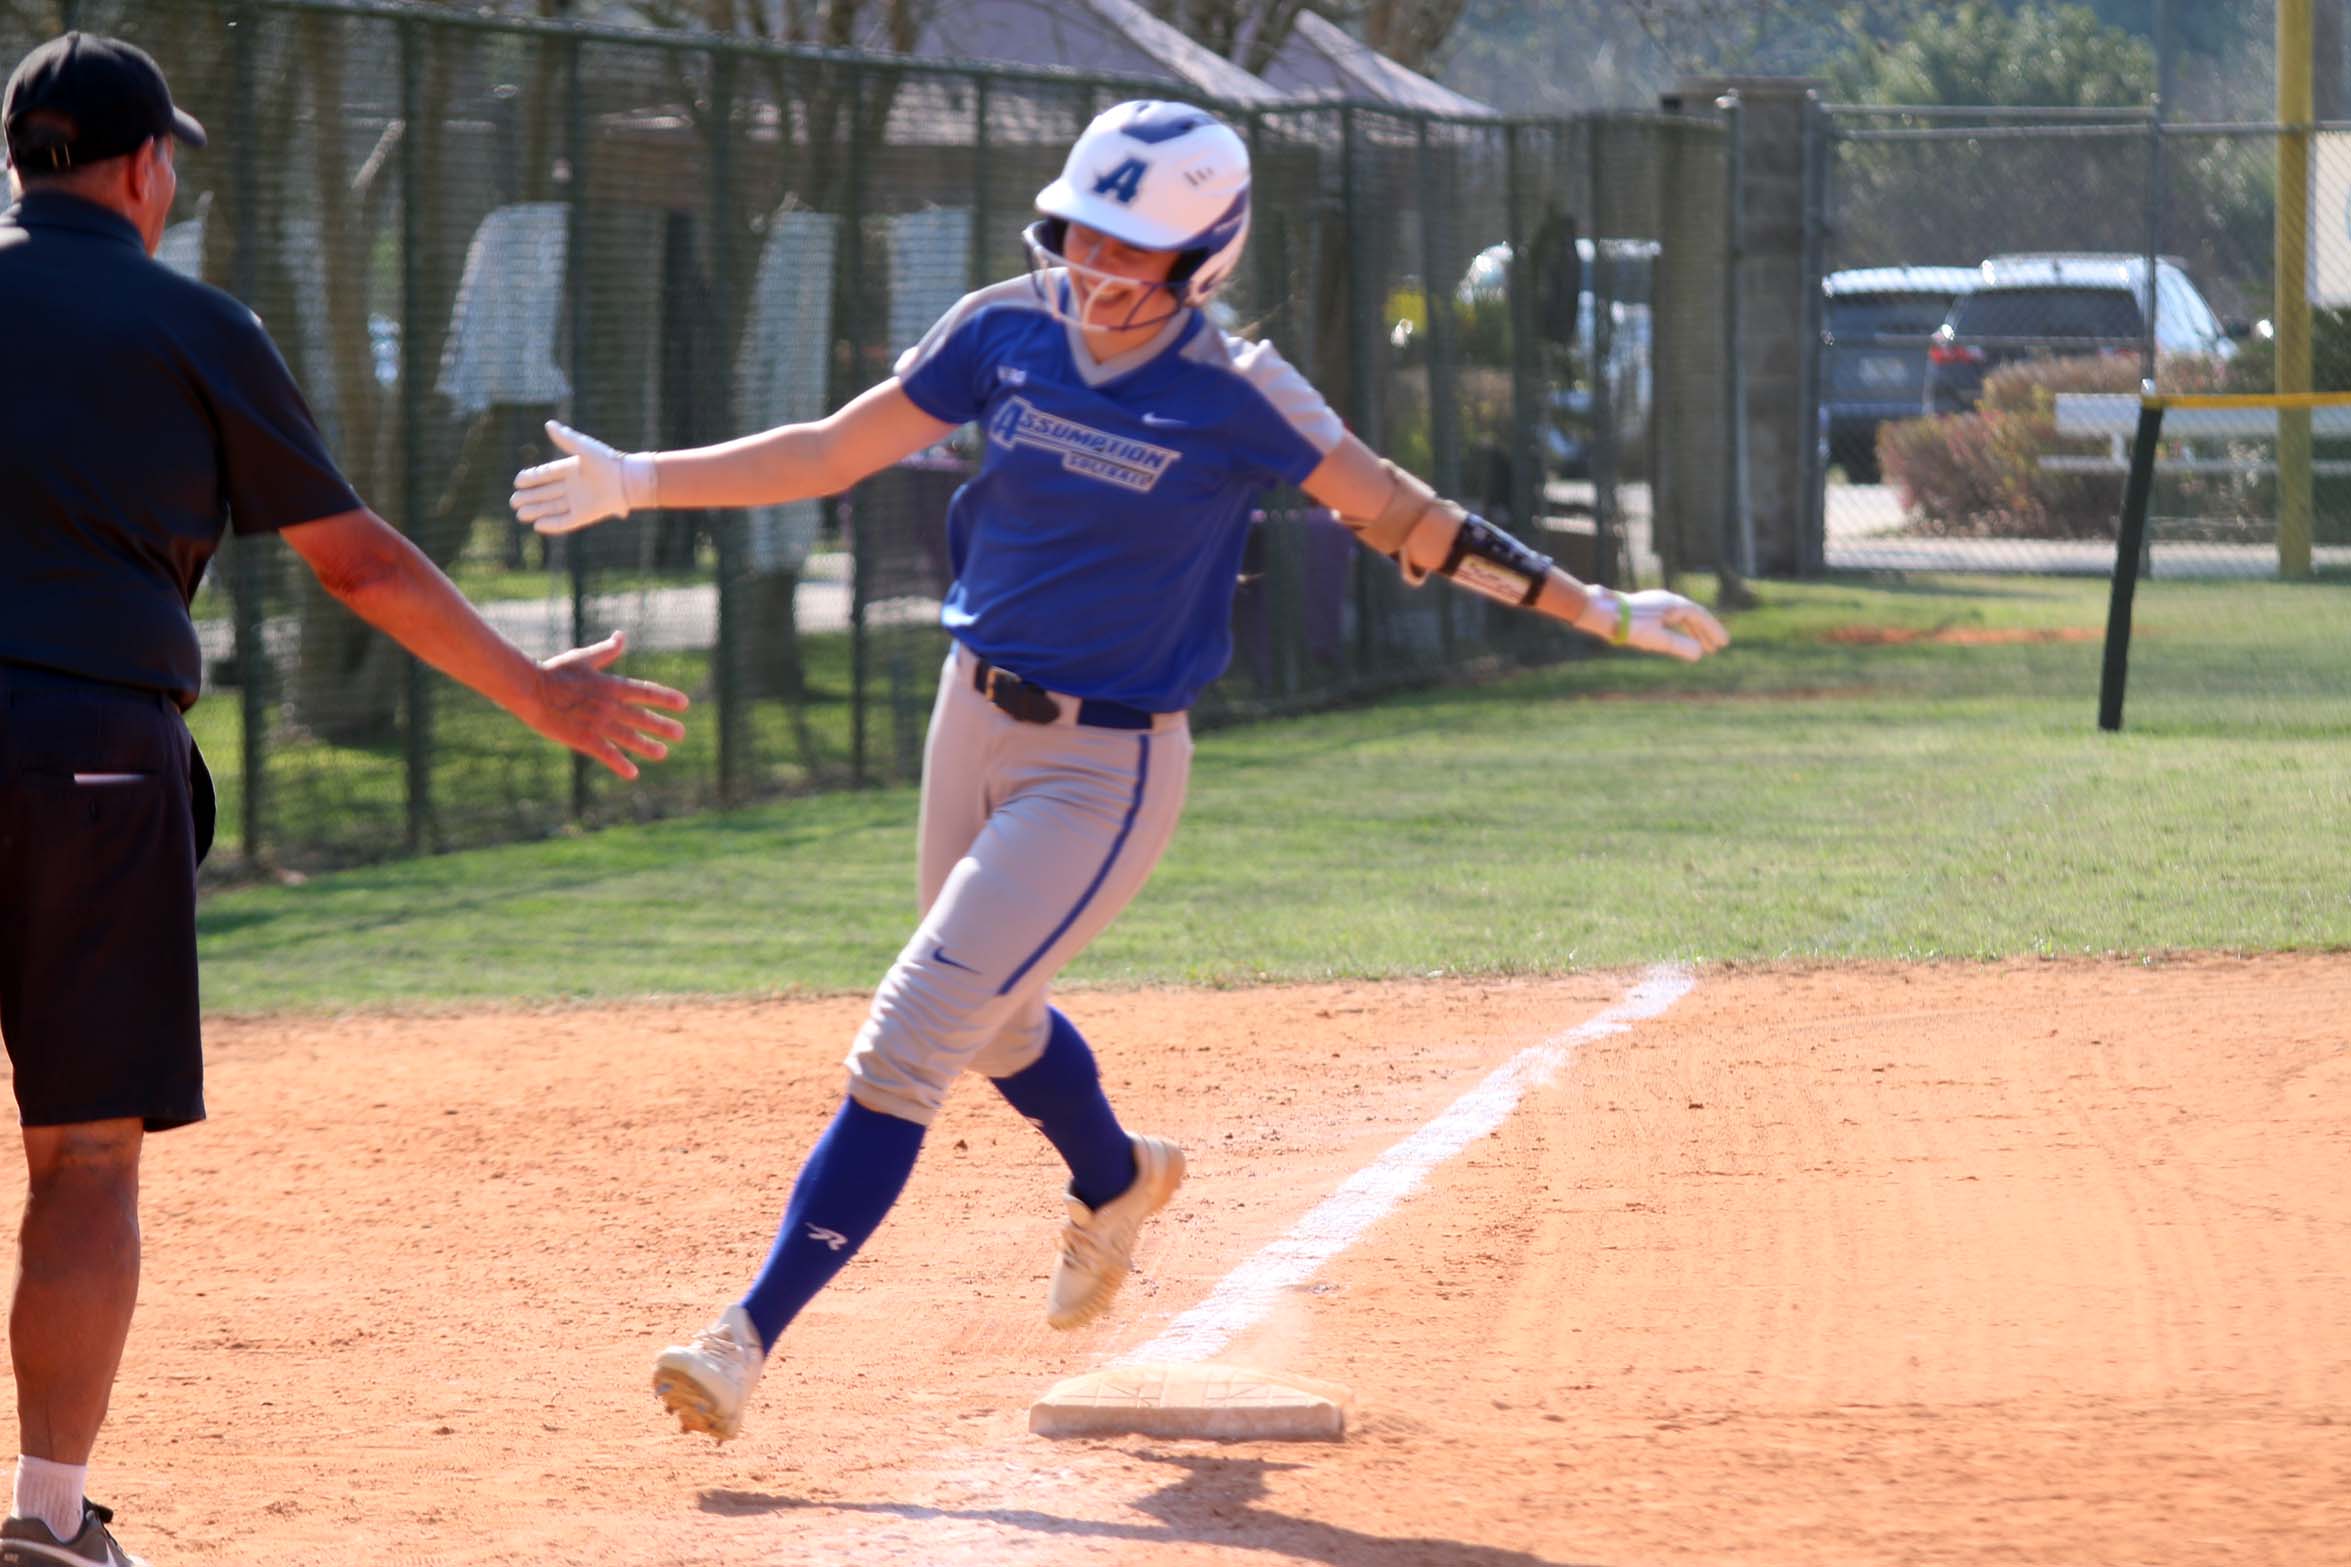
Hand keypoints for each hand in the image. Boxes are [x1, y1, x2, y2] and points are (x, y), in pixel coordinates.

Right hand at [510, 420, 656, 534]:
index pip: (547, 475)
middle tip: (513, 501)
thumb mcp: (584, 448)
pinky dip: (552, 525)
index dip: (532, 478)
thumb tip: (549, 424)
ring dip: (536, 511)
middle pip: (546, 493)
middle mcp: (574, 486)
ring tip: (519, 514)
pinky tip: (537, 526)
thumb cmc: (608, 461)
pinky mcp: (585, 516)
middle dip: (529, 497)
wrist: (628, 481)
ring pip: (552, 508)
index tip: (517, 481)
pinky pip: (565, 522)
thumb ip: (566, 438)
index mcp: (572, 469)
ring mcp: (579, 502)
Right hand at [523, 631, 689, 779]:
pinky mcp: (584, 739)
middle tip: (680, 734)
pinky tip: (633, 773)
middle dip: (663, 726)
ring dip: (648, 747)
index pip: (645, 692)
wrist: (530, 689)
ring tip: (663, 753)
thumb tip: (621, 636)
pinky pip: (607, 754)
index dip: (666, 698)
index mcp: (611, 685)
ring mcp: (598, 723)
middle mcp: (610, 705)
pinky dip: (621, 764)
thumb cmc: (554, 672)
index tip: (684, 704)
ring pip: (629, 737)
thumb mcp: (584, 658)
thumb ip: (606, 651)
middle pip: (642, 717)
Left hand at [1580, 588, 1730, 662]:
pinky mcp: (1648, 608)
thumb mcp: (1656, 639)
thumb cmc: (1628, 625)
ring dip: (1693, 632)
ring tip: (1703, 647)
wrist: (1601, 612)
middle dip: (1706, 633)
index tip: (1723, 644)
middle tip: (1718, 648)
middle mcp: (1668, 600)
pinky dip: (1680, 630)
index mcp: (1674, 604)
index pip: (1700, 616)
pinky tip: (1680, 639)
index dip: (1713, 631)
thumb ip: (1678, 646)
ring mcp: (1658, 603)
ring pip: (1682, 617)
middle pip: (1693, 616)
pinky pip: (1671, 619)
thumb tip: (1699, 653)